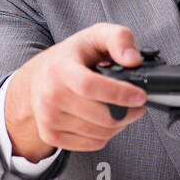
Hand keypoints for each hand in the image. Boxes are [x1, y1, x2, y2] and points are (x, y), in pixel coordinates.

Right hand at [4, 22, 149, 161]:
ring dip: (120, 123)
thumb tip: (133, 60)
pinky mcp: (51, 136)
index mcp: (59, 69)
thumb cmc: (71, 57)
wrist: (39, 77)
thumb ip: (119, 38)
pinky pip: (92, 144)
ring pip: (100, 133)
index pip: (89, 86)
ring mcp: (49, 119)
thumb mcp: (95, 36)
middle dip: (129, 111)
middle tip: (138, 103)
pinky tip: (106, 119)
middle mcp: (50, 96)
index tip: (140, 96)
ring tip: (123, 109)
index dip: (119, 94)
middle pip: (102, 116)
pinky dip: (106, 134)